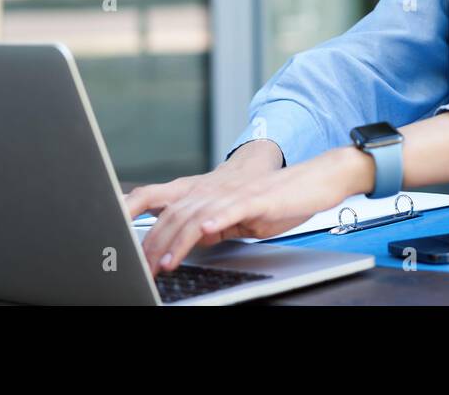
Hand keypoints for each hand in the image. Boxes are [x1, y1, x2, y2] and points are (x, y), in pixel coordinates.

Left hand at [131, 146, 372, 275]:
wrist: (311, 182)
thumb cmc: (279, 202)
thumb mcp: (242, 219)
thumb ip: (219, 225)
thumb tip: (197, 237)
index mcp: (211, 197)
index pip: (172, 214)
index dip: (151, 234)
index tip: (136, 256)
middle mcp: (217, 192)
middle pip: (178, 216)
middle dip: (156, 243)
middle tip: (143, 267)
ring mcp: (234, 195)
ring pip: (198, 216)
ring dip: (178, 240)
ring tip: (165, 261)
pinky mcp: (255, 199)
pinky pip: (231, 209)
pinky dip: (216, 219)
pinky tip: (204, 230)